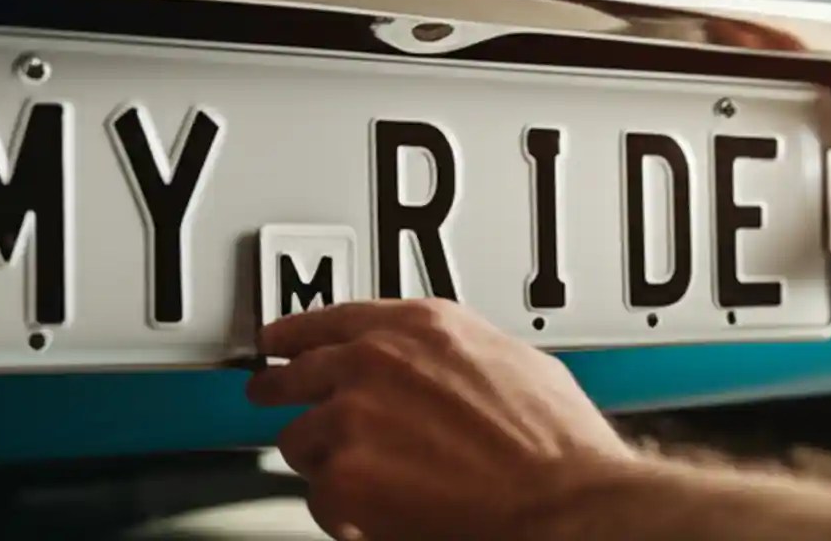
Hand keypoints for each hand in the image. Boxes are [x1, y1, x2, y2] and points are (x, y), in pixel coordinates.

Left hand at [246, 298, 636, 540]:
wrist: (561, 501)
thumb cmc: (553, 443)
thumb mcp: (512, 359)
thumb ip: (457, 351)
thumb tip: (444, 363)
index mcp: (418, 326)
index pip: (332, 317)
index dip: (297, 330)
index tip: (278, 338)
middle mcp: (376, 361)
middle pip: (296, 371)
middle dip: (280, 387)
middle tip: (269, 393)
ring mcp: (352, 418)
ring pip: (301, 438)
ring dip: (326, 459)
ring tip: (367, 479)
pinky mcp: (342, 476)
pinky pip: (318, 496)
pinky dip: (342, 511)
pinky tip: (379, 513)